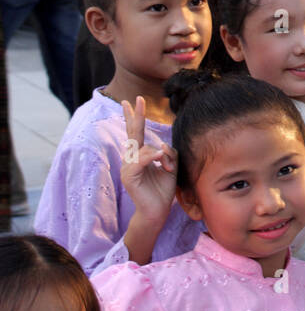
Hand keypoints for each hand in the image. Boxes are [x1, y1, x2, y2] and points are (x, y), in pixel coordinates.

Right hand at [120, 96, 177, 226]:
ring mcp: (128, 167)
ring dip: (161, 156)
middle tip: (137, 99)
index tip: (136, 100)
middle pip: (134, 133)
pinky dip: (152, 157)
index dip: (136, 116)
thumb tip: (163, 147)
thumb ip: (169, 153)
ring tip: (167, 168)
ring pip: (145, 148)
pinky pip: (141, 160)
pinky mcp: (129, 176)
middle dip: (136, 115)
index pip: (137, 132)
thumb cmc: (163, 190)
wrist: (157, 212)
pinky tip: (159, 159)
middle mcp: (131, 158)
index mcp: (140, 155)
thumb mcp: (170, 166)